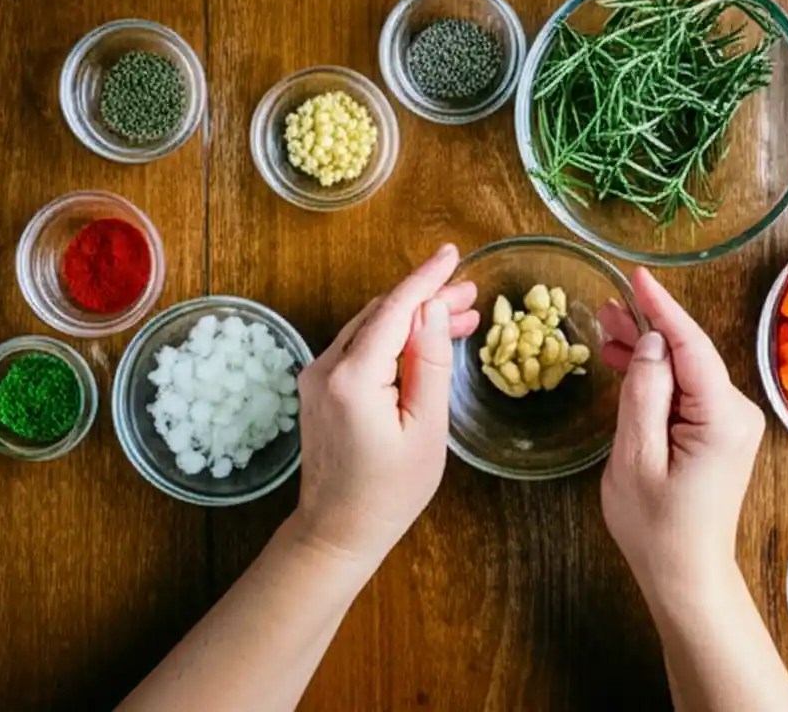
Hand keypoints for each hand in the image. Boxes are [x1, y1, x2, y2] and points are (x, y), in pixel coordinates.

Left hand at [293, 244, 478, 561]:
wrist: (336, 532)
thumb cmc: (389, 490)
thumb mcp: (426, 428)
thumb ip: (430, 364)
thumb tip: (432, 310)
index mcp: (352, 377)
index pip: (394, 310)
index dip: (426, 279)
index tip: (452, 254)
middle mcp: (325, 368)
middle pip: (381, 314)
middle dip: (426, 299)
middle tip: (471, 293)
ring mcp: (316, 377)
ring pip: (370, 329)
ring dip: (412, 318)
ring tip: (459, 315)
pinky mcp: (318, 388)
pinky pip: (360, 349)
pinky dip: (392, 339)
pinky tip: (424, 342)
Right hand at [598, 268, 765, 600]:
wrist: (686, 575)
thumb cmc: (656, 527)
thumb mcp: (636, 458)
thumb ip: (644, 394)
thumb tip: (652, 344)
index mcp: (722, 417)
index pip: (691, 345)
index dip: (662, 307)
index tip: (636, 276)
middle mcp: (736, 413)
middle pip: (689, 353)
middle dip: (648, 326)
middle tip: (603, 305)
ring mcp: (730, 423)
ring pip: (686, 370)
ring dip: (648, 351)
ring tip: (605, 328)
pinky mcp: (719, 433)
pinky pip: (686, 391)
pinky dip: (657, 377)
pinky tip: (627, 362)